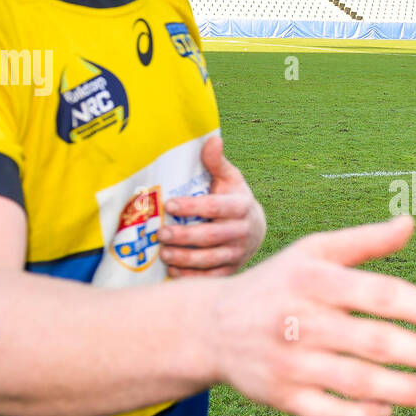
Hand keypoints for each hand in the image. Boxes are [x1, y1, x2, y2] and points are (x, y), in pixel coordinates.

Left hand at [162, 135, 265, 277]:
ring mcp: (237, 253)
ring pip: (211, 259)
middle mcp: (242, 231)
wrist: (255, 230)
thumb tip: (212, 138)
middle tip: (161, 233)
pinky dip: (192, 277)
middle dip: (185, 236)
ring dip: (186, 259)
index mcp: (241, 206)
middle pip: (212, 236)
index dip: (192, 206)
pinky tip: (173, 272)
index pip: (216, 207)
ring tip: (164, 254)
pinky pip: (212, 276)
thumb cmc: (234, 199)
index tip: (169, 204)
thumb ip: (217, 163)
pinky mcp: (232, 269)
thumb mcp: (230, 179)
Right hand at [212, 214, 415, 415]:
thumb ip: (364, 240)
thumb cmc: (277, 285)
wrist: (210, 327)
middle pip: (370, 340)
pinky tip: (387, 411)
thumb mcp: (312, 251)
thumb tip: (410, 222)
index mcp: (314, 280)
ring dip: (400, 390)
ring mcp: (290, 362)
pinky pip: (326, 414)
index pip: (376, 293)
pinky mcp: (281, 397)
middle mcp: (301, 321)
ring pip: (353, 381)